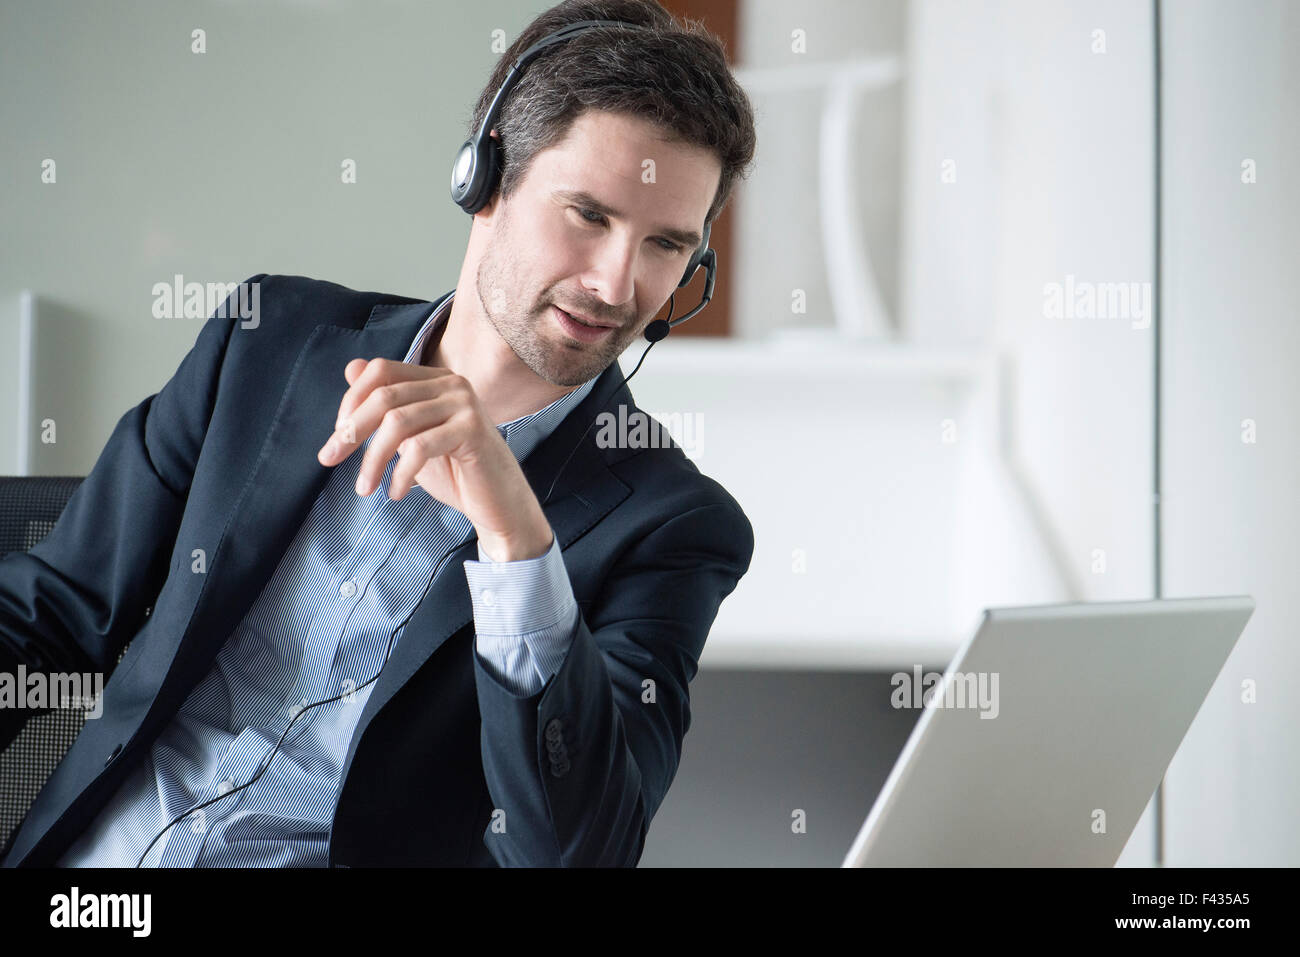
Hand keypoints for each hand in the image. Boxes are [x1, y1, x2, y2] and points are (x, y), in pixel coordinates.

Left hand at [315, 357, 553, 560]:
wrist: (497, 504)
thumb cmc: (453, 472)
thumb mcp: (410, 437)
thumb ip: (386, 406)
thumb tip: (350, 367)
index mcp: (436, 379)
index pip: (380, 371)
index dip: (351, 399)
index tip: (338, 434)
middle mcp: (452, 383)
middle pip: (384, 395)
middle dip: (350, 430)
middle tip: (330, 459)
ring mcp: (465, 404)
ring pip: (397, 423)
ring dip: (372, 459)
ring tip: (364, 488)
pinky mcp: (473, 429)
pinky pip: (420, 448)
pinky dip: (400, 474)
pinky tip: (395, 493)